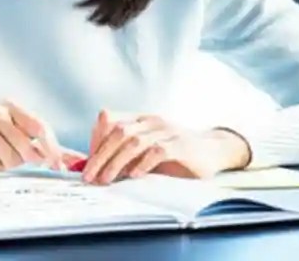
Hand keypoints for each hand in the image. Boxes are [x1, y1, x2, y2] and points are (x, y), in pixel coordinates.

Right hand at [0, 101, 75, 170]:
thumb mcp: (6, 129)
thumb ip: (32, 140)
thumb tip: (67, 157)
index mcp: (11, 108)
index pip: (41, 128)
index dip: (52, 149)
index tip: (58, 166)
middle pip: (28, 149)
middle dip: (25, 160)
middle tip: (9, 157)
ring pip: (11, 159)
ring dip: (4, 163)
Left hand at [82, 110, 251, 184]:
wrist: (213, 152)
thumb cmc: (175, 154)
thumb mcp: (146, 150)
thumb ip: (123, 154)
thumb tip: (92, 167)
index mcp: (140, 118)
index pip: (110, 120)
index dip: (95, 141)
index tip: (85, 164)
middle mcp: (152, 121)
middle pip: (118, 132)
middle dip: (100, 156)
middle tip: (88, 176)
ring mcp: (167, 131)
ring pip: (134, 141)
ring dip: (116, 162)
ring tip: (105, 180)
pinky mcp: (180, 145)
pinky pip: (157, 151)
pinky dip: (142, 163)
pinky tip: (134, 176)